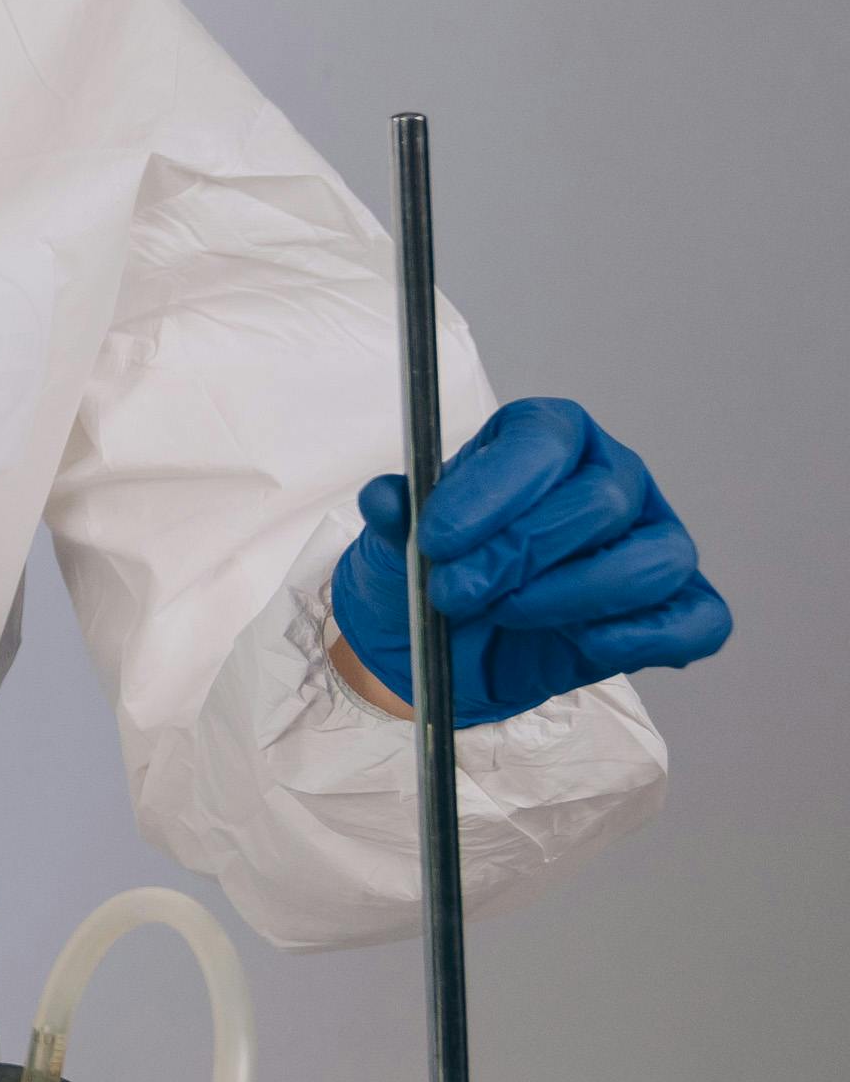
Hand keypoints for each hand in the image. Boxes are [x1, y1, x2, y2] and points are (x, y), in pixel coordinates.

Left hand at [333, 397, 730, 724]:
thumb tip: (385, 499)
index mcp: (548, 438)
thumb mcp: (396, 539)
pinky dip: (642, 637)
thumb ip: (394, 515)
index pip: (543, 441)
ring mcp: (652, 540)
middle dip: (519, 554)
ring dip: (570, 596)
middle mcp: (612, 478)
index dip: (492, 490)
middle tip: (456, 590)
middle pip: (599, 502)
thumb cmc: (438, 568)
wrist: (449, 639)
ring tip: (504, 614)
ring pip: (655, 559)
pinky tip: (582, 643)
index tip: (437, 538)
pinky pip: (697, 620)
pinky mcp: (675, 607)